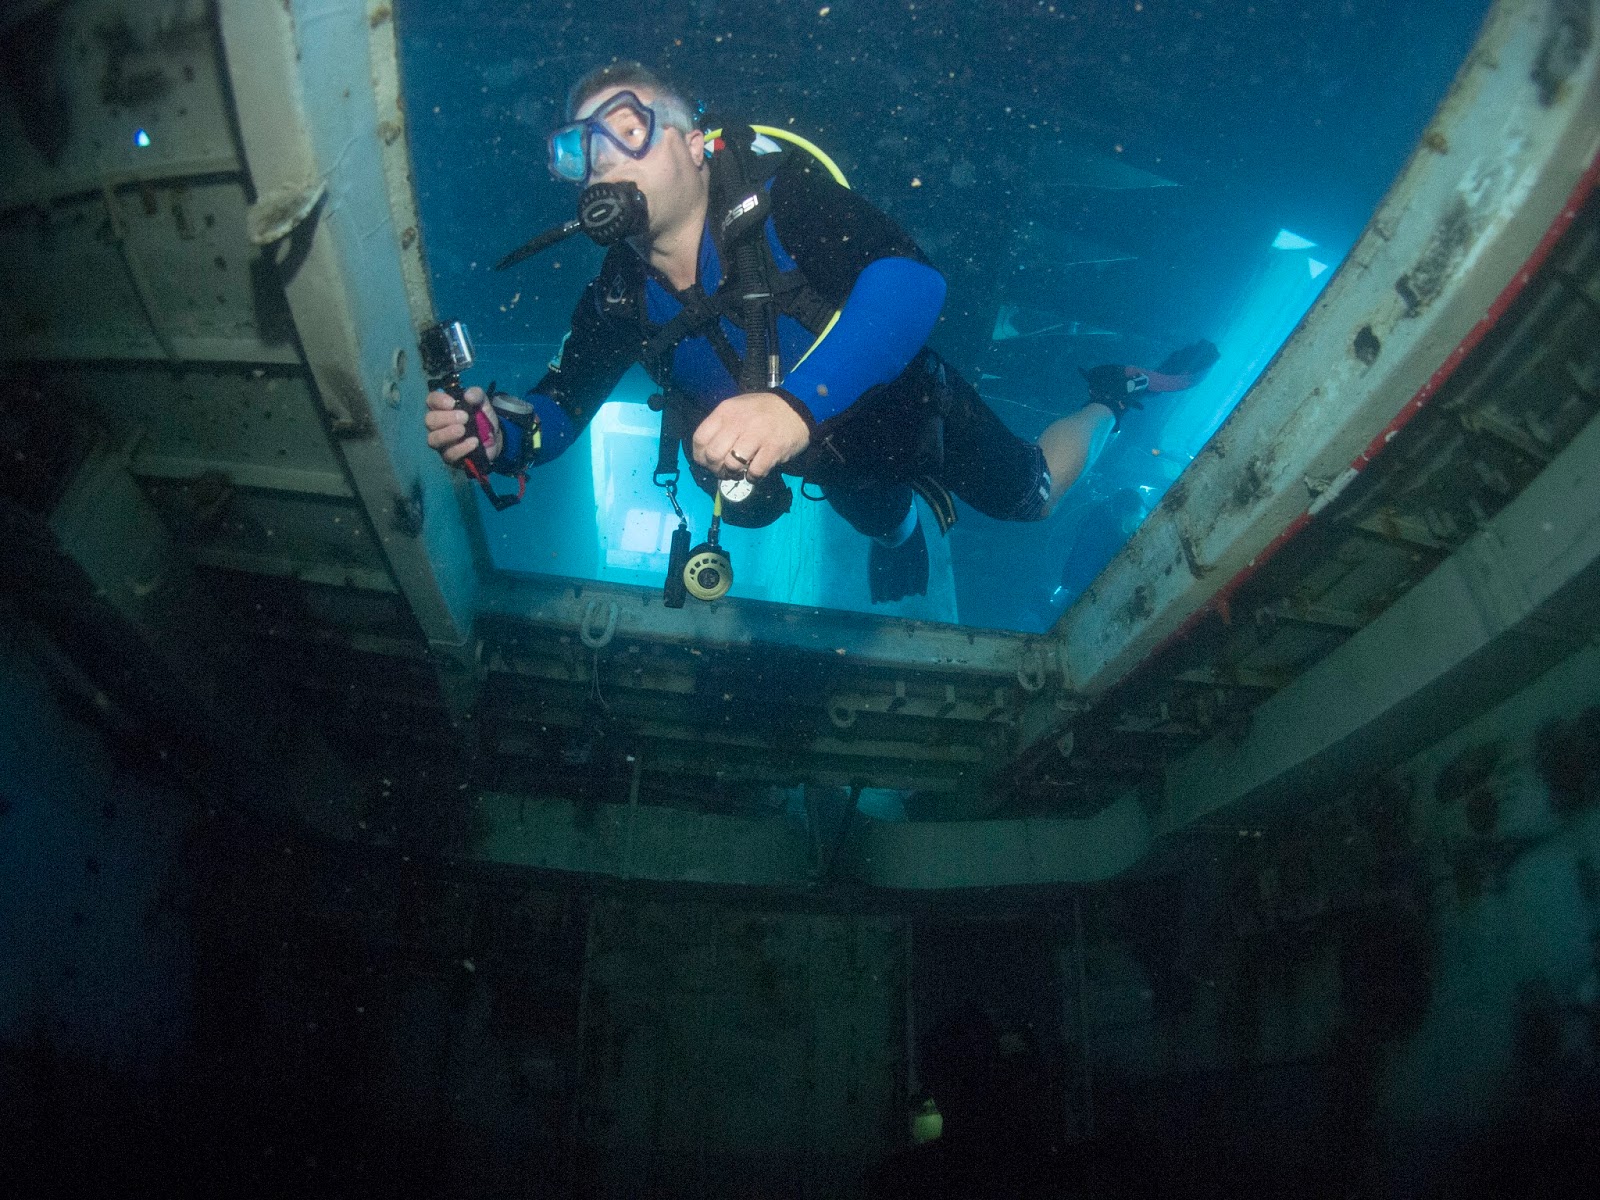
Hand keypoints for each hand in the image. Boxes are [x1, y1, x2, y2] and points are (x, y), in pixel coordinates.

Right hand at [425, 386, 499, 465]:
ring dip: (447, 434)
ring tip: (463, 430)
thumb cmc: (482, 417)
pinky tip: (474, 442)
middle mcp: (437, 425)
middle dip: (445, 418)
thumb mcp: (482, 402)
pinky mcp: (450, 457)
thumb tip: (468, 395)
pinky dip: (461, 448)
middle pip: (429, 421)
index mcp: (442, 408)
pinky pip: (449, 455)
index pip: (431, 400)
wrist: (495, 439)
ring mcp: (441, 442)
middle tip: (464, 417)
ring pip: (433, 439)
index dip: (438, 401)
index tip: (452, 403)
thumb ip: (477, 394)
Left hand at [691, 392, 810, 480]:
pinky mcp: (773, 449)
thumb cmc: (763, 411)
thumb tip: (707, 455)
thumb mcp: (737, 409)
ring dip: (733, 474)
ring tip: (740, 472)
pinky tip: (755, 472)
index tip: (707, 462)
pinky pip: (754, 472)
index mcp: (726, 411)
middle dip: (716, 469)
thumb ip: (721, 427)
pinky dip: (752, 477)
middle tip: (724, 470)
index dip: (700, 456)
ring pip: (732, 465)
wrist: (797, 408)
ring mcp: (757, 436)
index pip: (700, 439)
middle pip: (713, 455)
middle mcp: (738, 422)